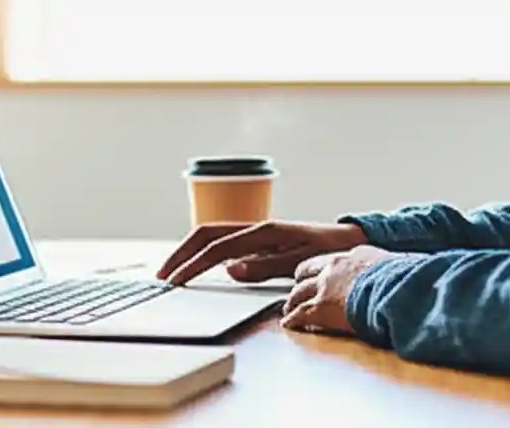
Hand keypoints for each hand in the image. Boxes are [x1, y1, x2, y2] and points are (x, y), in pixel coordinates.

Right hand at [156, 220, 367, 285]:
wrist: (348, 240)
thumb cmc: (329, 250)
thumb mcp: (300, 261)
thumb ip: (266, 266)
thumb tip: (230, 269)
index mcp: (263, 232)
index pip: (217, 248)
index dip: (193, 265)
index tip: (176, 280)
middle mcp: (255, 229)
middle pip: (205, 235)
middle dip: (180, 253)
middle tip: (161, 276)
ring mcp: (254, 234)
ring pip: (211, 237)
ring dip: (188, 252)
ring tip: (171, 272)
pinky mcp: (257, 241)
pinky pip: (223, 244)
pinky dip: (203, 253)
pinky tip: (195, 268)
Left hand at [279, 245, 396, 334]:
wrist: (396, 291)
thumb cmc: (404, 282)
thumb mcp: (398, 268)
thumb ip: (391, 274)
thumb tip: (405, 280)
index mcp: (355, 256)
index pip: (332, 262)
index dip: (324, 270)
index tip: (321, 276)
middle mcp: (335, 267)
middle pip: (307, 271)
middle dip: (301, 282)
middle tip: (298, 290)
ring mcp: (325, 286)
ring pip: (298, 293)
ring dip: (292, 302)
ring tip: (289, 309)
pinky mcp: (321, 307)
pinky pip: (300, 314)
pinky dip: (293, 320)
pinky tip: (289, 325)